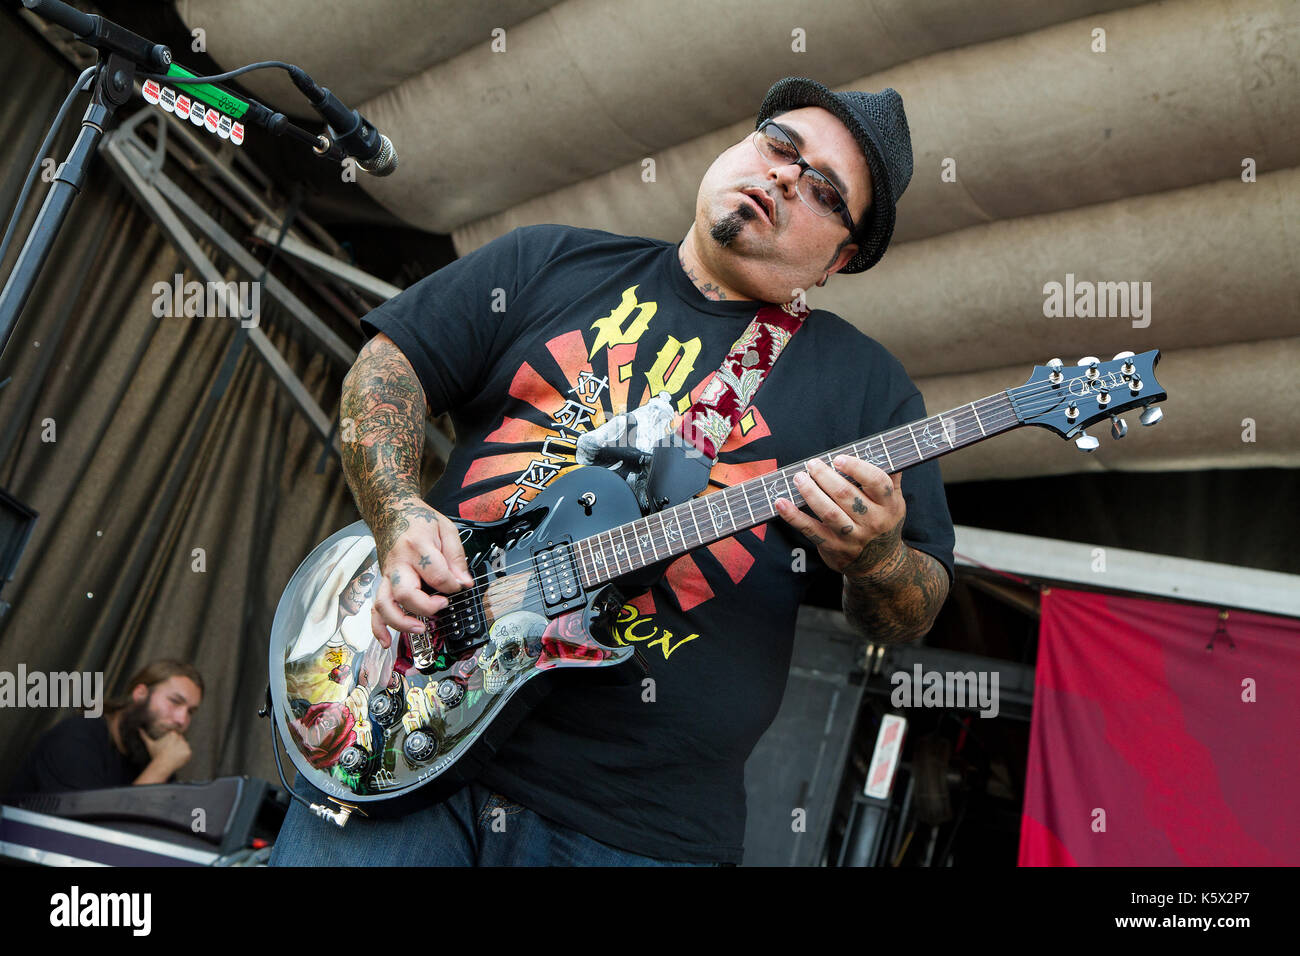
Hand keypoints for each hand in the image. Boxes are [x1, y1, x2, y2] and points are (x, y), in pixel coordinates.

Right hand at [140, 729, 190, 770]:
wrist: (161, 765)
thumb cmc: (156, 754)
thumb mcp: (150, 744)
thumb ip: (145, 736)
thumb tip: (139, 729)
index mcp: (173, 734)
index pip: (175, 735)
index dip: (172, 741)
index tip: (168, 747)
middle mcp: (180, 738)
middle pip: (181, 740)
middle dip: (177, 745)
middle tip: (170, 752)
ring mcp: (185, 745)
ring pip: (185, 746)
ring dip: (181, 750)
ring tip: (173, 756)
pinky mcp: (189, 752)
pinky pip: (188, 753)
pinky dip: (184, 756)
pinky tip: (177, 759)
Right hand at [369, 494, 473, 646]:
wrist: (393, 512)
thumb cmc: (420, 521)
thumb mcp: (446, 529)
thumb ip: (456, 556)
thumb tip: (464, 583)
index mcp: (417, 547)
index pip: (437, 574)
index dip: (453, 585)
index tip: (461, 586)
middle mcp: (398, 563)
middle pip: (406, 593)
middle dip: (426, 606)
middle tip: (442, 606)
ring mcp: (387, 575)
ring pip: (385, 605)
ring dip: (401, 622)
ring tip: (419, 630)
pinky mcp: (382, 583)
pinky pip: (374, 609)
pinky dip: (377, 627)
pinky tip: (385, 642)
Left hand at [774, 456, 906, 575]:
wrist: (880, 563)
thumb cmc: (883, 523)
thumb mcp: (894, 502)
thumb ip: (890, 476)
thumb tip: (882, 448)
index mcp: (889, 505)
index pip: (877, 482)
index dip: (857, 468)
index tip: (838, 459)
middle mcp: (873, 521)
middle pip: (846, 495)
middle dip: (825, 477)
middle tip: (812, 464)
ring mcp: (853, 536)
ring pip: (828, 512)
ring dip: (810, 493)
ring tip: (798, 478)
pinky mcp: (834, 547)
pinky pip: (810, 530)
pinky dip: (793, 516)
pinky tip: (781, 502)